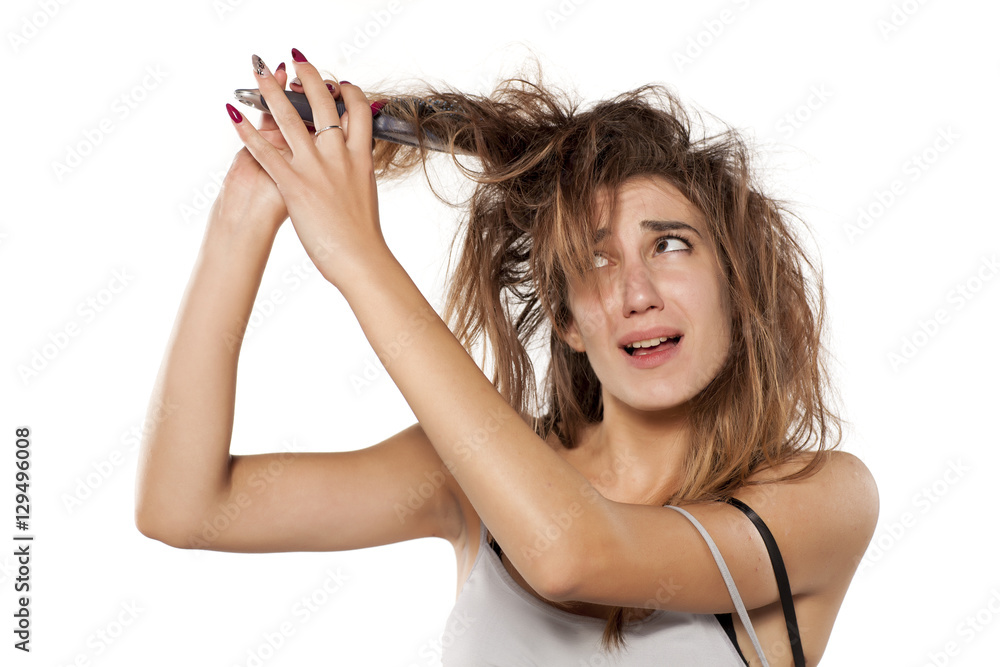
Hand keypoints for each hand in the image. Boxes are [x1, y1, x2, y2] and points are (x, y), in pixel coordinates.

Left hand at [227, 50, 386, 286]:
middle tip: (298, 61)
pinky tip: (234, 115)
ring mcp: (316, 168)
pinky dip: (247, 132)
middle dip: (309, 77)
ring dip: (271, 92)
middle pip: (324, 104)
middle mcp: (339, 156)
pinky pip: (265, 152)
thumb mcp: (366, 193)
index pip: (359, 111)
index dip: (349, 92)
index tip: (341, 83)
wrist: (360, 258)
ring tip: (259, 72)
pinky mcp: (294, 185)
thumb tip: (355, 163)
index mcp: (359, 158)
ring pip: (291, 120)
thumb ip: (357, 171)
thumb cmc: (364, 234)